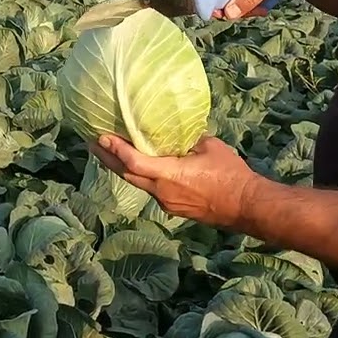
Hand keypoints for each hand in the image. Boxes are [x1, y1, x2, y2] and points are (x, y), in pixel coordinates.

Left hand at [89, 133, 259, 229]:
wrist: (246, 205)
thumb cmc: (230, 174)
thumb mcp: (209, 146)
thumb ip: (187, 138)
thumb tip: (176, 129)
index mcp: (169, 175)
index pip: (133, 162)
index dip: (114, 150)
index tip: (99, 137)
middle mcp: (161, 192)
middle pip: (127, 175)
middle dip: (108, 159)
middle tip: (92, 144)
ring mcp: (166, 203)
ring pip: (138, 183)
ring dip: (123, 169)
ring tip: (109, 154)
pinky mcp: (174, 208)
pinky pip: (151, 189)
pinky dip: (141, 176)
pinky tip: (140, 167)